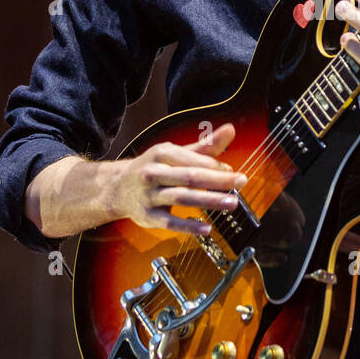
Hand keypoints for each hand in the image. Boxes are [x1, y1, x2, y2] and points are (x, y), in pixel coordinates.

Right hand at [110, 122, 246, 237]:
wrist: (118, 188)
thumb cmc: (155, 168)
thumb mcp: (176, 153)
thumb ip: (205, 146)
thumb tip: (230, 130)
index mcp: (161, 153)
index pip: (193, 159)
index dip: (215, 165)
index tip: (234, 171)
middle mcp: (153, 172)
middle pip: (190, 176)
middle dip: (218, 179)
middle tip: (241, 181)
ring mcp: (148, 195)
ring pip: (181, 197)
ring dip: (208, 200)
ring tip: (231, 203)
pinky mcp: (147, 216)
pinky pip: (169, 222)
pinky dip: (188, 226)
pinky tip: (207, 228)